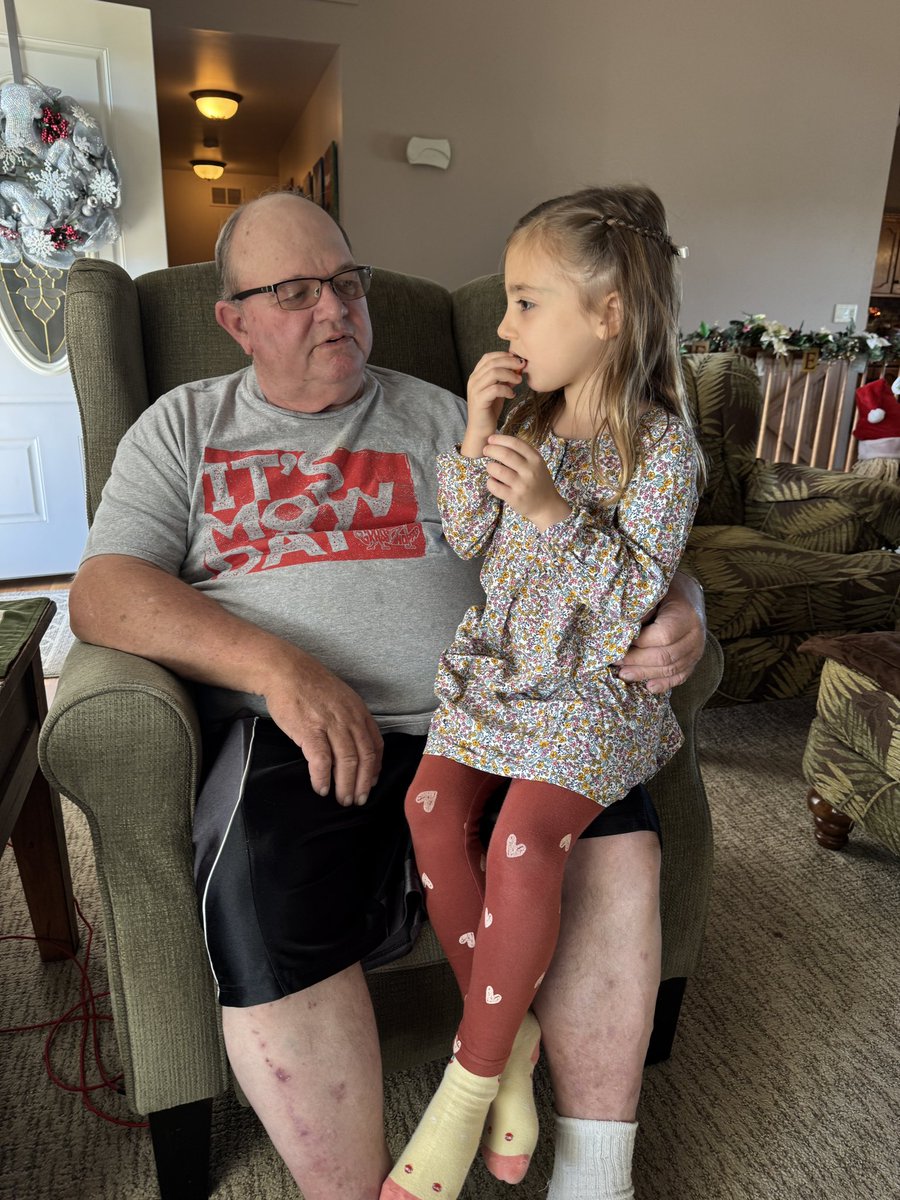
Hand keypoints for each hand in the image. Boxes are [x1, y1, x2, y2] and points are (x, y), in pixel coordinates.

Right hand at [264, 650, 383, 806]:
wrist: (285, 670)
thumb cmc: (310, 685)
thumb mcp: (341, 698)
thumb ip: (351, 719)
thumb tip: (354, 745)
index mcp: (358, 711)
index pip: (375, 745)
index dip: (375, 768)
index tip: (371, 783)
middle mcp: (349, 718)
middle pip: (364, 758)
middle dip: (363, 784)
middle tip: (357, 800)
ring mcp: (330, 724)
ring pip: (346, 762)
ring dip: (345, 785)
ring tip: (341, 799)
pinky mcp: (309, 730)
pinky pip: (321, 761)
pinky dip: (323, 778)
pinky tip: (321, 788)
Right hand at [461, 352, 524, 456]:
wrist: (481, 430)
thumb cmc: (490, 410)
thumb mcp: (498, 390)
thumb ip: (504, 378)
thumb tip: (518, 367)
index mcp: (476, 375)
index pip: (488, 357)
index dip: (503, 355)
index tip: (517, 359)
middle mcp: (473, 380)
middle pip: (492, 362)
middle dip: (510, 362)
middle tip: (522, 366)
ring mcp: (475, 390)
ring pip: (493, 373)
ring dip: (510, 375)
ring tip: (519, 381)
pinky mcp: (479, 400)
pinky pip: (495, 389)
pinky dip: (506, 390)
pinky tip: (512, 395)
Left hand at [483, 433, 571, 529]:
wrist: (547, 506)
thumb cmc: (539, 482)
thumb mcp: (537, 464)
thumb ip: (523, 454)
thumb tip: (499, 442)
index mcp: (535, 459)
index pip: (515, 443)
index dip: (500, 439)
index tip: (490, 439)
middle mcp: (529, 471)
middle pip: (504, 454)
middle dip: (491, 450)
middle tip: (485, 450)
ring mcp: (522, 485)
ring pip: (497, 470)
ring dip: (490, 466)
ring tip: (491, 468)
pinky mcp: (514, 498)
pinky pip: (494, 486)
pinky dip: (490, 482)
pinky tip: (493, 481)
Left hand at [616, 572, 706, 693]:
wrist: (689, 595)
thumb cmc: (666, 590)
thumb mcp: (654, 591)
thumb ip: (642, 607)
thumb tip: (623, 626)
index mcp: (686, 614)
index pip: (663, 635)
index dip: (640, 643)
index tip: (619, 643)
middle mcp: (696, 634)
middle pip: (666, 656)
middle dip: (637, 662)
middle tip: (615, 662)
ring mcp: (697, 649)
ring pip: (672, 669)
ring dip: (646, 675)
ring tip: (624, 675)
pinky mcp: (694, 660)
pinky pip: (681, 676)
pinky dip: (664, 684)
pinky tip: (648, 687)